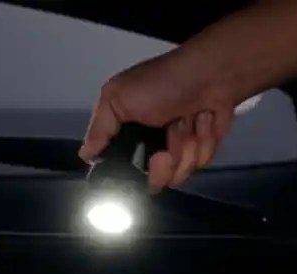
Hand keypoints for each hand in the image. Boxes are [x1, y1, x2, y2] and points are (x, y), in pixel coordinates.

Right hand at [79, 44, 238, 190]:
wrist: (211, 74)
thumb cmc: (161, 84)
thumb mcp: (118, 98)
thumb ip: (99, 129)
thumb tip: (84, 155)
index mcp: (128, 130)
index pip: (122, 166)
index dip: (128, 172)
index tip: (138, 165)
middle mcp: (151, 141)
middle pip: (152, 177)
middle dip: (162, 167)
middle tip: (166, 153)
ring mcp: (178, 145)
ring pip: (179, 172)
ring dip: (185, 148)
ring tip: (188, 122)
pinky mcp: (202, 146)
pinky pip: (199, 162)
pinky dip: (203, 142)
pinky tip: (203, 120)